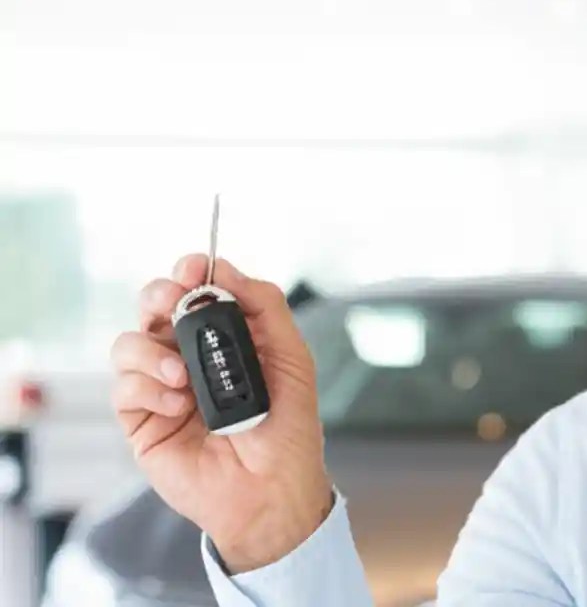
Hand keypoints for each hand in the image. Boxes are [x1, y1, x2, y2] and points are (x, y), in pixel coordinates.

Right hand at [111, 254, 332, 572]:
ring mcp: (162, 388)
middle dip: (158, 295)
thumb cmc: (288, 428)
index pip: (195, 291)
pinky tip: (179, 406)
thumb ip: (264, 307)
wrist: (272, 489)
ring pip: (128, 343)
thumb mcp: (292, 358)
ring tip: (184, 377)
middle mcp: (188, 357)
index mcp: (226, 338)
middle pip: (153, 307)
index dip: (190, 272)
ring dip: (152, 350)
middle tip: (173, 302)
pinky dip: (149, 389)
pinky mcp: (142, 421)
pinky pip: (124, 388)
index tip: (194, 267)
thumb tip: (225, 271)